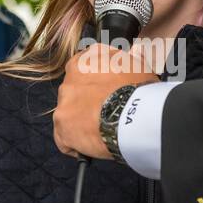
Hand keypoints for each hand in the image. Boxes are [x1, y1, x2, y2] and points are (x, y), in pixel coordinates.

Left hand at [53, 43, 157, 159]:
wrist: (135, 112)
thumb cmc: (139, 90)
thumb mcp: (138, 66)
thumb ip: (127, 62)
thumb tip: (132, 57)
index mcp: (88, 59)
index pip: (84, 70)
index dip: (95, 85)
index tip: (104, 95)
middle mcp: (72, 75)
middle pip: (74, 92)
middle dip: (85, 103)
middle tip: (103, 113)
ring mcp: (64, 99)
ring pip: (68, 114)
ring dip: (80, 122)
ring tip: (100, 131)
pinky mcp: (62, 123)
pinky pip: (63, 138)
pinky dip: (75, 144)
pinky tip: (91, 145)